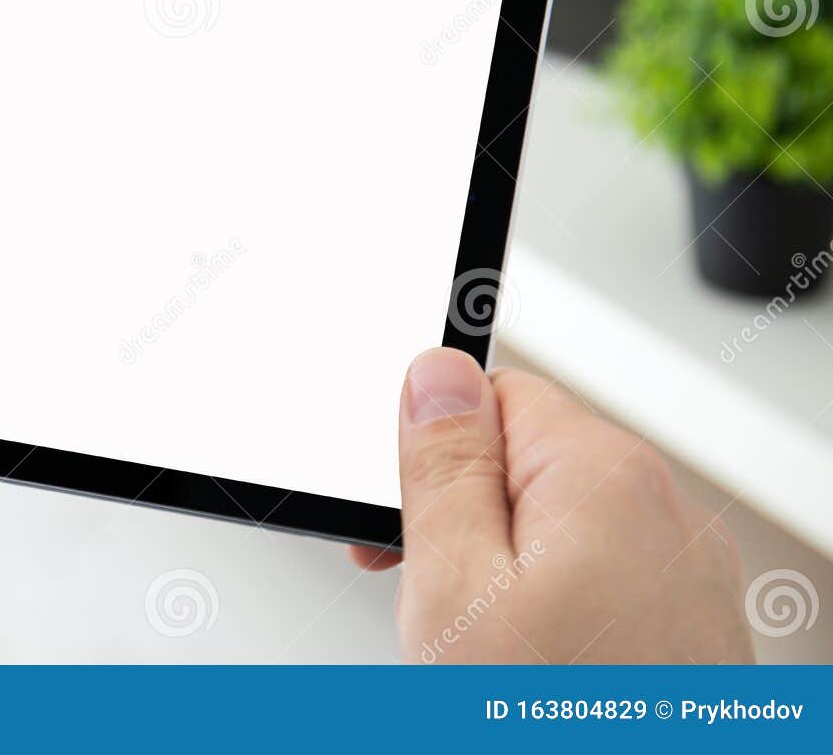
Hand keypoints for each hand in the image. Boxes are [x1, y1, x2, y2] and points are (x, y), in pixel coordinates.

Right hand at [350, 348, 752, 663]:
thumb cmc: (552, 725)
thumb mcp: (457, 587)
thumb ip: (444, 464)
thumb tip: (434, 371)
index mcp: (604, 475)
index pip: (492, 394)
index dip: (426, 453)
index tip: (399, 521)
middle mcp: (662, 513)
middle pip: (528, 463)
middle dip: (463, 520)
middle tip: (430, 602)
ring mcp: (687, 578)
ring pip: (561, 530)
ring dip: (505, 571)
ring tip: (480, 654)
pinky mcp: (693, 633)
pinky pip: (601, 583)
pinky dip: (555, 612)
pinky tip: (529, 674)